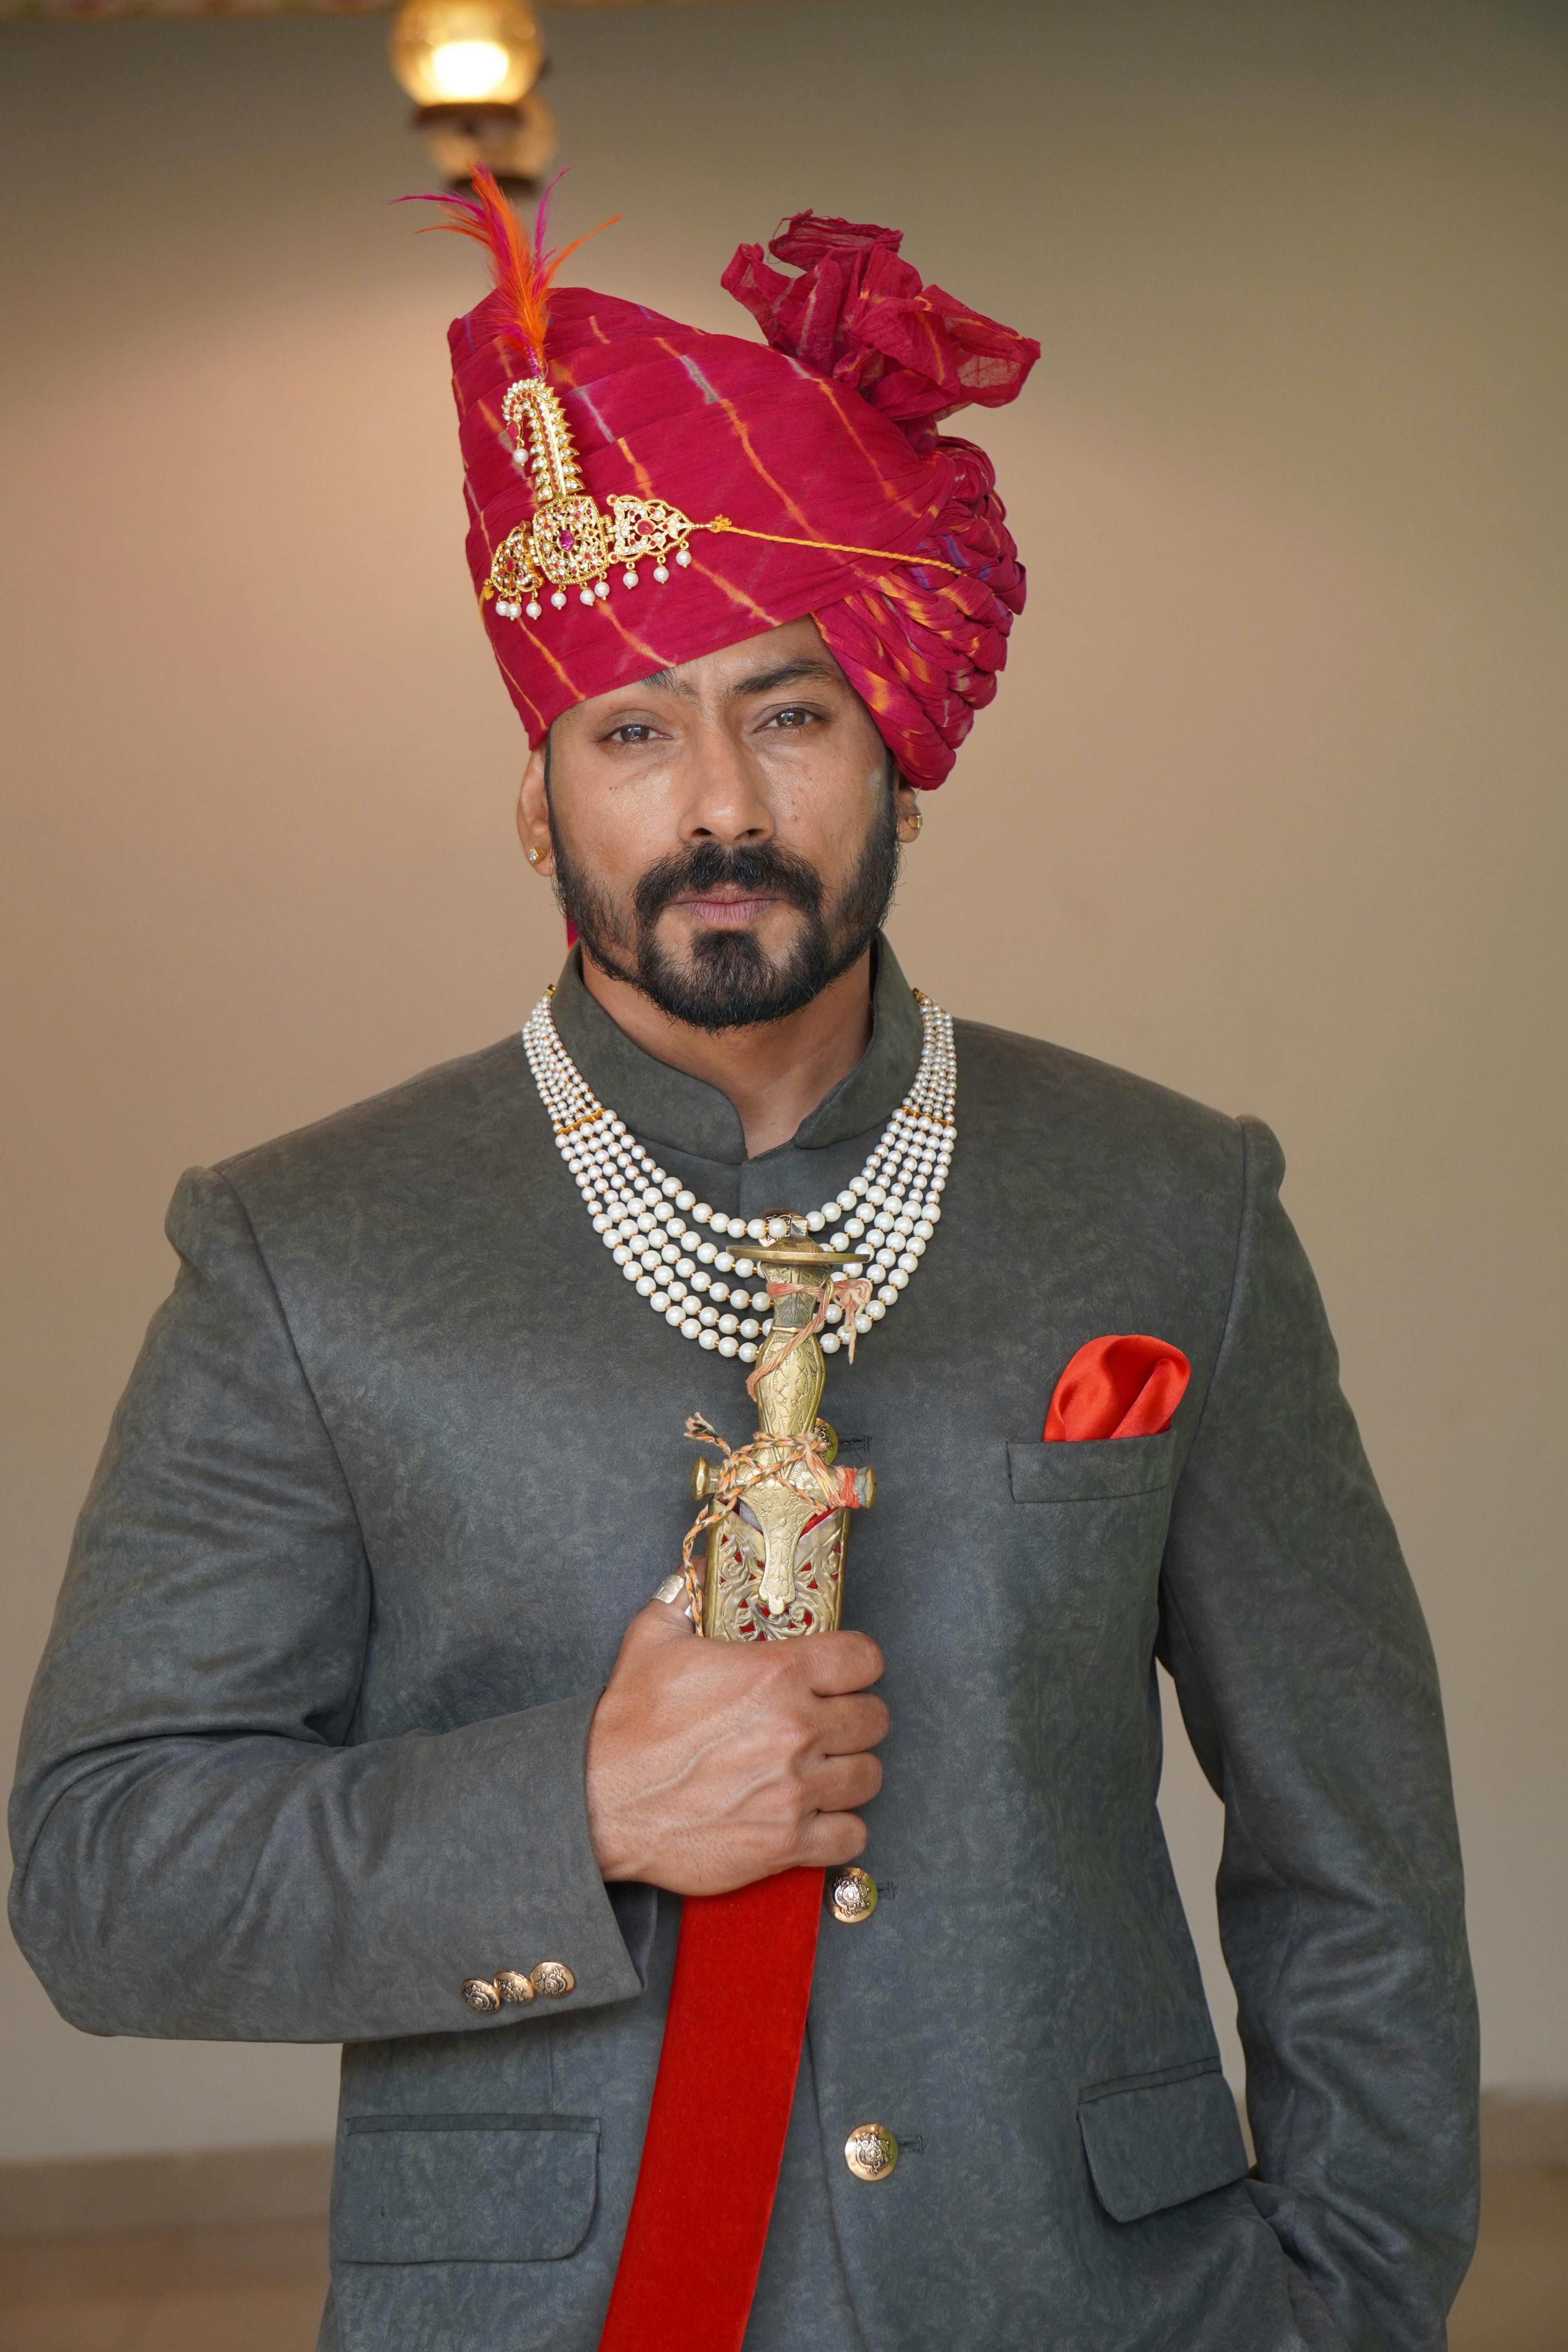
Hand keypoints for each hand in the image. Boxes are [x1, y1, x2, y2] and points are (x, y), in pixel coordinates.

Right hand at [585, 1599, 888, 1895]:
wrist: (600, 1801)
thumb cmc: (626, 1726)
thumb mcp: (651, 1640)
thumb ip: (684, 1598)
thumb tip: (697, 1575)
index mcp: (775, 1674)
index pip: (864, 1659)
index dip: (859, 1664)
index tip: (848, 1672)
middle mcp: (795, 1729)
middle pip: (873, 1719)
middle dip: (856, 1717)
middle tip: (833, 1722)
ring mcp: (794, 1790)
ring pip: (868, 1776)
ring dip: (850, 1770)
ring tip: (826, 1767)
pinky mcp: (785, 1842)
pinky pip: (852, 1835)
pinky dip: (840, 1827)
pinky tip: (819, 1816)